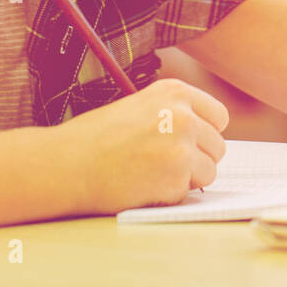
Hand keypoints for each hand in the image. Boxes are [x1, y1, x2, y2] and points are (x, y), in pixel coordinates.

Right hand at [58, 78, 228, 213]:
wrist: (67, 163)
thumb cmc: (95, 137)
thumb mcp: (139, 107)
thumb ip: (173, 114)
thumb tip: (204, 136)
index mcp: (175, 92)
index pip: (219, 116)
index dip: (205, 133)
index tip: (189, 142)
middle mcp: (184, 116)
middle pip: (218, 147)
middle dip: (197, 159)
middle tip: (164, 163)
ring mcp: (182, 148)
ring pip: (209, 172)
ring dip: (187, 179)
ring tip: (153, 174)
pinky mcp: (175, 180)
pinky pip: (187, 193)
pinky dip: (169, 195)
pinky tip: (142, 185)